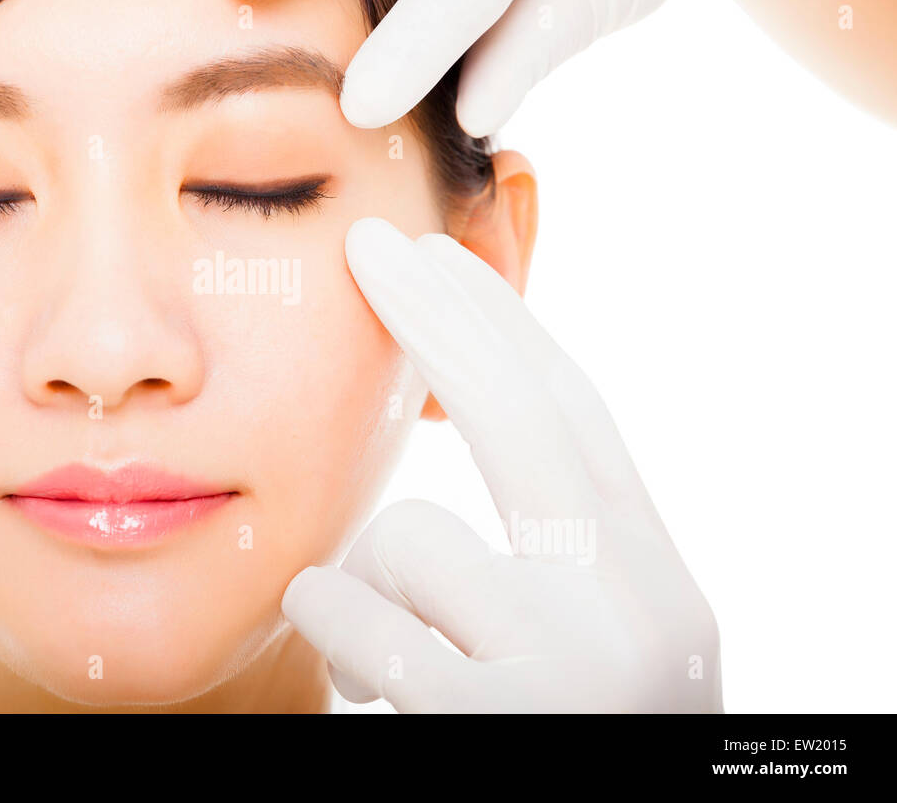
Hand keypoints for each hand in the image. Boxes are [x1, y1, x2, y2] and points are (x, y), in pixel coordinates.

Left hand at [281, 217, 720, 711]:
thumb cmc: (538, 746)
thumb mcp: (569, 650)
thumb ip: (533, 558)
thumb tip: (452, 441)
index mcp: (656, 594)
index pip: (577, 424)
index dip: (505, 329)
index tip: (439, 256)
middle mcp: (640, 622)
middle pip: (528, 425)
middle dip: (444, 319)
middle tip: (374, 247)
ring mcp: (570, 673)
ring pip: (410, 539)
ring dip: (364, 585)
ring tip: (391, 666)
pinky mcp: (490, 721)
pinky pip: (357, 622)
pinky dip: (337, 640)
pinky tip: (373, 700)